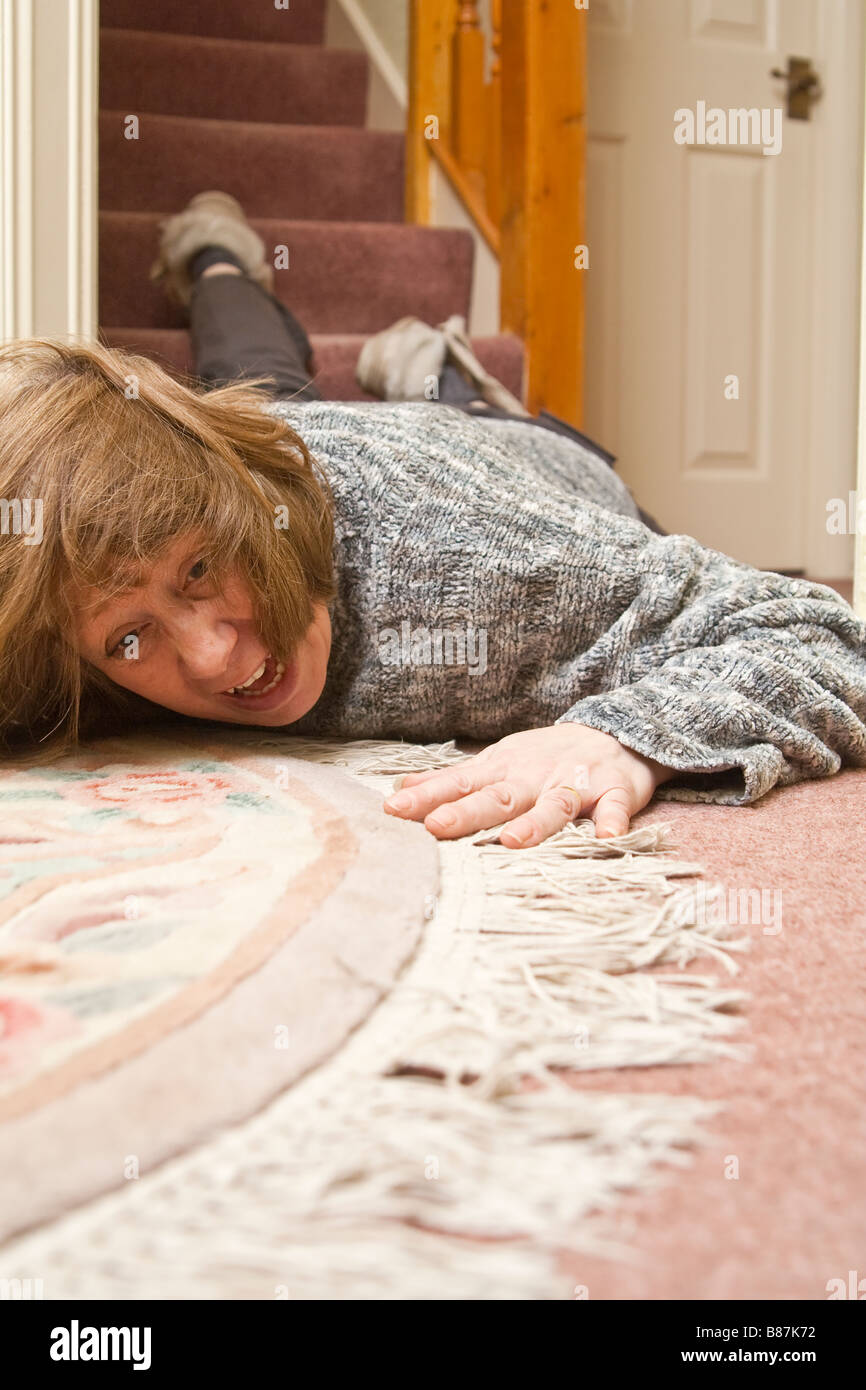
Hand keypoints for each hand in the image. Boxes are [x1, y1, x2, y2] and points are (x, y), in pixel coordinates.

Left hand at [383, 723, 673, 846]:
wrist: (614, 733)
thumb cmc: (544, 758)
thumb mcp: (496, 762)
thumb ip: (451, 780)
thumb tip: (399, 790)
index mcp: (503, 771)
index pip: (459, 784)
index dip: (427, 797)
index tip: (393, 809)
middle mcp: (534, 777)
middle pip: (499, 797)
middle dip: (467, 812)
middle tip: (436, 826)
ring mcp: (575, 783)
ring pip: (554, 805)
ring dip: (535, 823)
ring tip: (514, 841)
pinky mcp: (616, 791)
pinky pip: (616, 807)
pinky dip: (613, 821)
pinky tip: (607, 838)